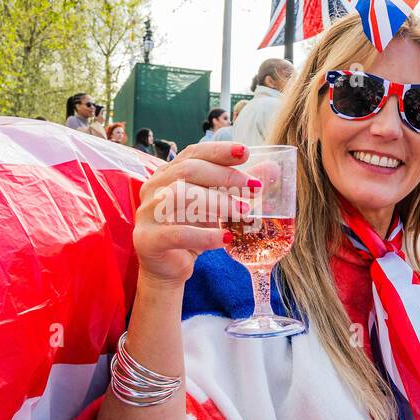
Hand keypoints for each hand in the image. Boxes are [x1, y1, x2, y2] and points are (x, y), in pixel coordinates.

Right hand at [132, 140, 257, 288]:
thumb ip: (239, 187)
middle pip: (188, 170)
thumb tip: (271, 170)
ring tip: (243, 212)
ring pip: (179, 196)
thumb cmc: (191, 231)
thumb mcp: (216, 206)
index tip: (246, 153)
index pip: (193, 153)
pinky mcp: (148, 240)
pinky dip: (204, 235)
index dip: (219, 151)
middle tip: (254, 187)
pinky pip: (177, 234)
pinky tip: (226, 238)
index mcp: (167, 174)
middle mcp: (154, 188)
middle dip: (225, 176)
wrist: (167, 268)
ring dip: (216, 202)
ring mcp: (147, 214)